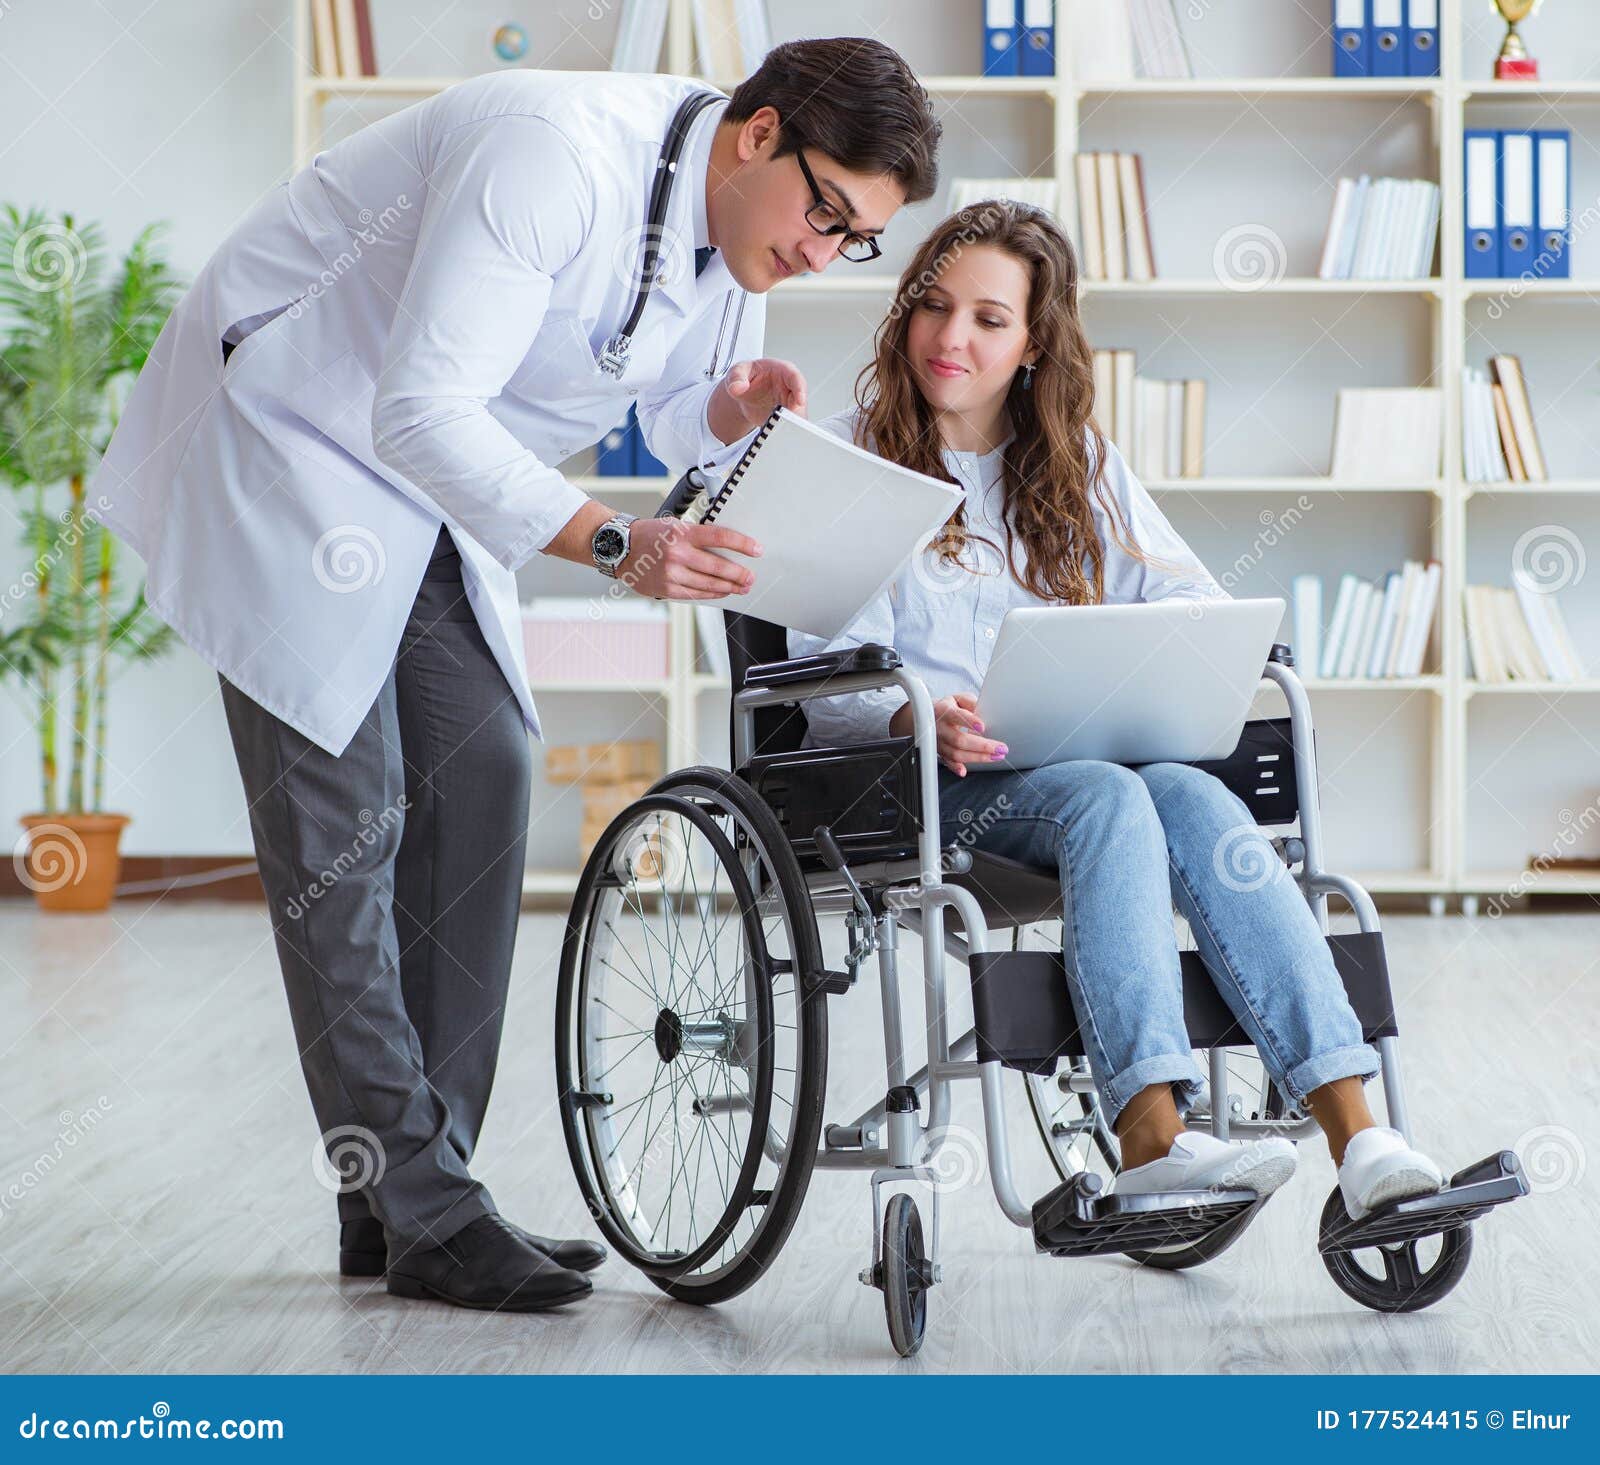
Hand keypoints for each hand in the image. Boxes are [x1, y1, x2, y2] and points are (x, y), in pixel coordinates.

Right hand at [614, 516, 761, 601]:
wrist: (621, 549)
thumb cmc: (650, 535)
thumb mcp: (675, 526)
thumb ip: (699, 536)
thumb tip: (727, 548)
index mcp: (682, 533)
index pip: (720, 537)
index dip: (742, 545)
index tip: (756, 550)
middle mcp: (677, 553)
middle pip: (718, 566)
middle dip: (739, 574)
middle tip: (750, 577)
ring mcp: (671, 574)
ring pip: (709, 584)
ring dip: (729, 587)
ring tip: (741, 587)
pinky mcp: (667, 589)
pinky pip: (696, 594)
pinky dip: (712, 594)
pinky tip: (722, 592)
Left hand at [708, 357, 806, 441]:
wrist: (745, 393)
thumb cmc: (747, 376)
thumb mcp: (737, 371)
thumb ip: (736, 377)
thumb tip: (737, 387)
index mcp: (783, 371)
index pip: (795, 378)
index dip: (800, 389)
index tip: (800, 401)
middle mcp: (790, 388)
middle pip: (800, 402)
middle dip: (795, 414)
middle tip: (784, 422)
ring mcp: (789, 405)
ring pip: (797, 418)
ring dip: (789, 426)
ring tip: (775, 430)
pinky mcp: (786, 419)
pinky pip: (789, 428)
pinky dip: (783, 432)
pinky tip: (773, 435)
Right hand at [891, 692, 1007, 775]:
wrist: (929, 715)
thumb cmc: (950, 707)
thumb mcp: (960, 698)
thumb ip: (972, 703)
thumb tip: (986, 712)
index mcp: (945, 710)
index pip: (956, 715)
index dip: (969, 721)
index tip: (982, 727)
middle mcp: (940, 727)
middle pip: (959, 739)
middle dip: (982, 746)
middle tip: (1000, 748)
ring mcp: (939, 741)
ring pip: (956, 753)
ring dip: (977, 757)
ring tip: (995, 756)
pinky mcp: (939, 751)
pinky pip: (947, 762)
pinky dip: (955, 767)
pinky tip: (964, 771)